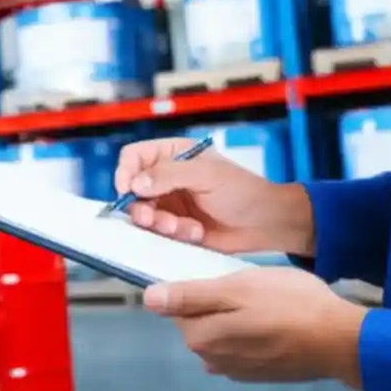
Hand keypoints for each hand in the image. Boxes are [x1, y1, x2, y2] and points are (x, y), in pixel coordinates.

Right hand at [114, 138, 314, 255]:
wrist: (265, 224)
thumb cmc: (243, 191)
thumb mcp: (207, 175)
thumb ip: (169, 175)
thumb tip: (135, 183)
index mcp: (173, 155)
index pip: (134, 157)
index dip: (125, 172)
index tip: (128, 190)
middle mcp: (166, 179)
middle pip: (132, 190)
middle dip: (141, 207)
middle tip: (152, 218)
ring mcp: (169, 204)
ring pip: (143, 215)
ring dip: (159, 224)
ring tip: (181, 228)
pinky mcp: (174, 227)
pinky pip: (157, 234)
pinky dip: (173, 236)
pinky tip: (195, 233)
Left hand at [144, 267, 366, 388]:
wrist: (341, 340)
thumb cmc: (290, 304)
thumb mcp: (238, 288)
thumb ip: (190, 296)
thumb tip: (148, 299)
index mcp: (201, 338)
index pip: (179, 306)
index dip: (198, 286)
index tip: (222, 275)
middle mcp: (212, 360)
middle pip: (199, 322)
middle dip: (216, 303)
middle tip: (250, 286)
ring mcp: (237, 370)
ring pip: (222, 334)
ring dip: (235, 318)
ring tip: (266, 303)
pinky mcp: (260, 373)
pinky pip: (243, 346)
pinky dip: (252, 333)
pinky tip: (274, 322)